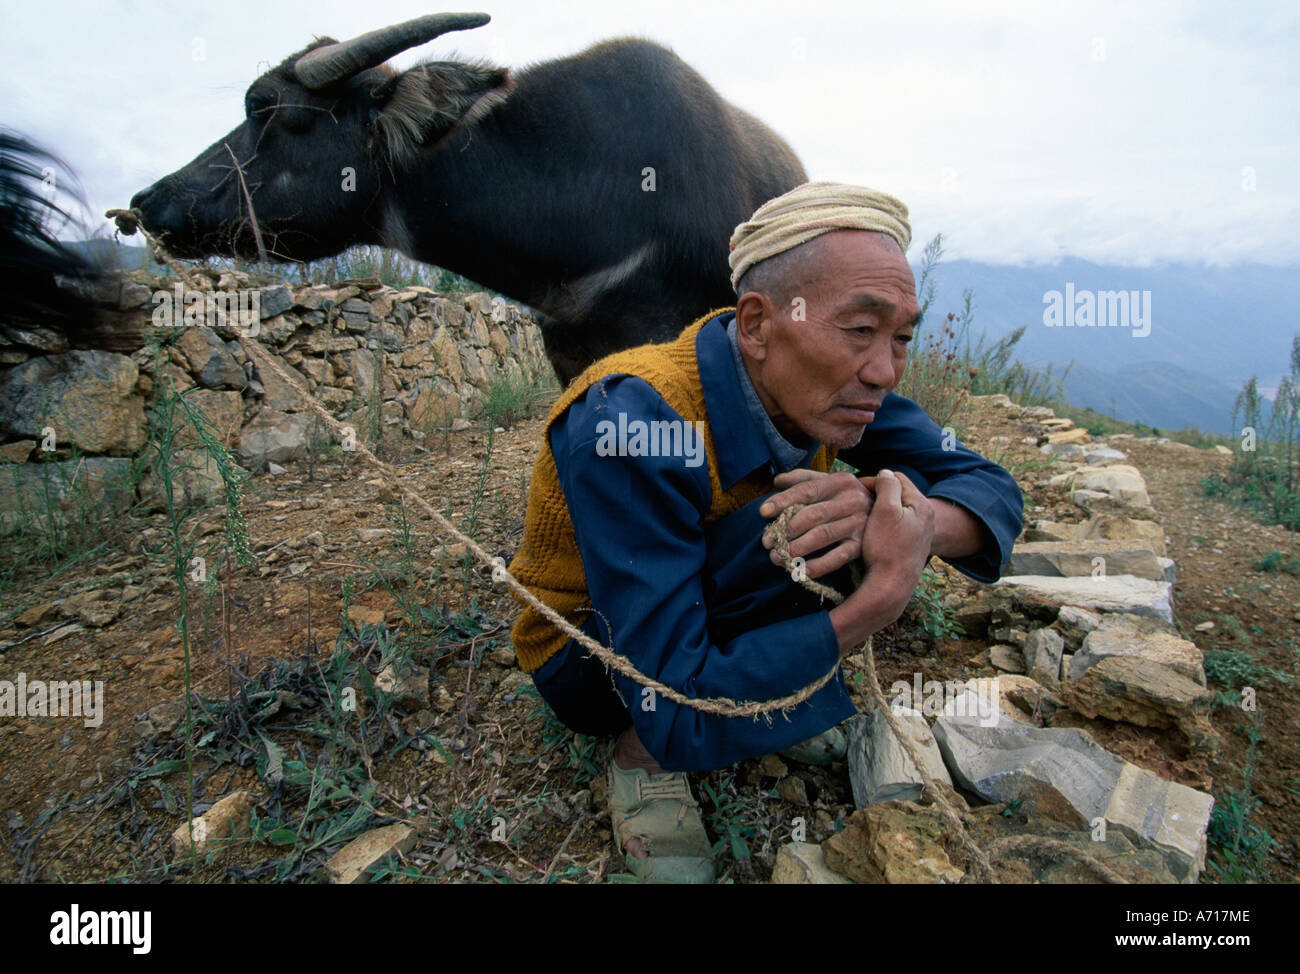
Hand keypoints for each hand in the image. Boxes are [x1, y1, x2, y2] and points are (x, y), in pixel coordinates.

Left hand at [761, 469, 873, 578]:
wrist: (885, 516)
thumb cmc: (846, 498)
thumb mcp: (830, 482)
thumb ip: (804, 479)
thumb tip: (777, 480)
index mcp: (841, 481)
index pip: (807, 490)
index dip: (783, 501)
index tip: (763, 512)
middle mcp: (852, 500)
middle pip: (812, 514)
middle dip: (786, 529)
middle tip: (768, 542)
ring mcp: (859, 523)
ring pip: (822, 536)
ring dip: (796, 549)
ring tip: (777, 557)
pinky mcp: (862, 545)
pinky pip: (837, 557)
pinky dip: (818, 565)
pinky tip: (800, 570)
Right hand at [860, 468, 933, 593]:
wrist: (891, 587)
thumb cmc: (886, 548)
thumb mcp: (885, 511)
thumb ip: (887, 486)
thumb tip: (885, 472)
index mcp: (922, 505)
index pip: (897, 479)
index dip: (875, 480)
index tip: (856, 487)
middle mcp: (926, 518)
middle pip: (899, 495)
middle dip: (878, 493)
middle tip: (858, 499)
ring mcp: (920, 533)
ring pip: (898, 510)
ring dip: (881, 509)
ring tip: (863, 513)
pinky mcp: (912, 546)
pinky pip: (898, 526)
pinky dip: (885, 523)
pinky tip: (871, 531)